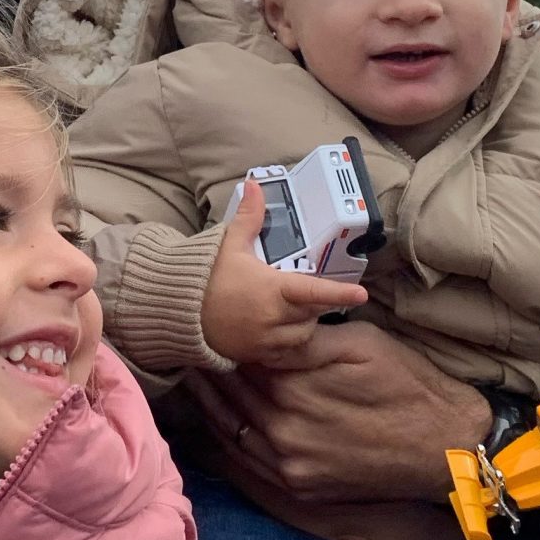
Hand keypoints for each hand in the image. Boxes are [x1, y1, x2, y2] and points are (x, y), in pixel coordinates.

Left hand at [194, 320, 490, 504]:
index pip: (238, 357)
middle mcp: (282, 429)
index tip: (202, 320)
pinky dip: (225, 437)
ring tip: (191, 377)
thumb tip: (262, 329)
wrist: (446, 449)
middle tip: (185, 344)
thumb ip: (305, 339)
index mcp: (293, 387)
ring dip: (207, 402)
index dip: (219, 338)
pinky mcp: (298, 486)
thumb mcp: (361, 343)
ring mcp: (288, 463)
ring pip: (228, 428)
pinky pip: (246, 460)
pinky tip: (217, 419)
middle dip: (206, 367)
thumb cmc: (409, 385)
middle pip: (228, 393)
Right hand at [200, 185, 367, 365]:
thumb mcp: (229, 245)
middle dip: (316, 303)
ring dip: (304, 322)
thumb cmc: (207, 277)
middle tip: (307, 291)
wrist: (178, 312)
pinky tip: (277, 326)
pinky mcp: (258, 354)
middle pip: (313, 313)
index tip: (361, 294)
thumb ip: (249, 217)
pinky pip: (286, 351)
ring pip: (303, 334)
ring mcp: (266, 339)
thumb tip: (254, 184)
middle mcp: (272, 317)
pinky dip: (289, 339)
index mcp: (271, 289)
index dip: (338, 293)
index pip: (312, 292)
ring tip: (289, 308)